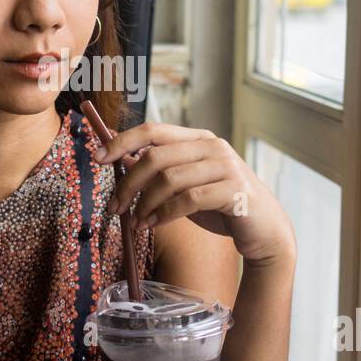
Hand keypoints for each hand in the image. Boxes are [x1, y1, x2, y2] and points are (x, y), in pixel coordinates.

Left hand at [96, 120, 296, 267]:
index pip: (152, 130)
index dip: (122, 141)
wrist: (263, 230)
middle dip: (128, 183)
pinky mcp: (234, 191)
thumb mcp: (186, 185)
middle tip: (114, 207)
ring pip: (169, 179)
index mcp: (198, 139)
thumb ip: (160, 172)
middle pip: (155, 156)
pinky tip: (155, 225)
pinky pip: (189, 199)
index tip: (97, 158)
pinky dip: (165, 214)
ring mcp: (225, 167)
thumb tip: (119, 161)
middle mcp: (212, 146)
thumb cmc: (220, 206)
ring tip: (136, 223)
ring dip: (144, 204)